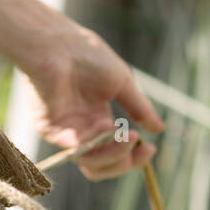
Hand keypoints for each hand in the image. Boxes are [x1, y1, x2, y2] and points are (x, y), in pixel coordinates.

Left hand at [21, 24, 162, 179]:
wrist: (61, 44)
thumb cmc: (89, 56)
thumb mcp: (123, 83)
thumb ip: (139, 108)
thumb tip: (158, 129)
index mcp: (100, 121)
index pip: (117, 152)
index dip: (134, 156)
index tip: (151, 148)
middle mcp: (83, 131)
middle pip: (103, 165)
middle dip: (124, 161)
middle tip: (138, 145)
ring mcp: (66, 132)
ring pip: (90, 163)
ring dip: (113, 152)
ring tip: (127, 135)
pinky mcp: (51, 130)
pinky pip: (75, 149)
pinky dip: (94, 143)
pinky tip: (107, 126)